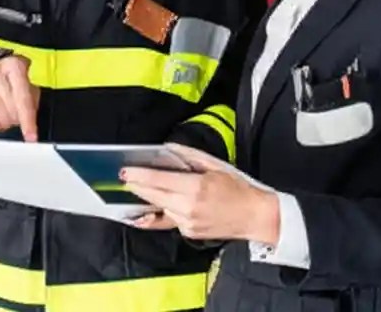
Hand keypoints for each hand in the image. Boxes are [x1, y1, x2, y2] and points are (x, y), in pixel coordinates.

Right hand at [0, 55, 38, 141]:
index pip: (23, 98)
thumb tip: (32, 119)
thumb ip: (34, 96)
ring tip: (7, 107)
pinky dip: (0, 122)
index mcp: (14, 66)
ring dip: (11, 120)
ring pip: (5, 121)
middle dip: (22, 117)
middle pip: (14, 113)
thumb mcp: (26, 79)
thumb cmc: (10, 79)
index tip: (31, 137)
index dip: (29, 120)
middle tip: (20, 107)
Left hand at [122, 147, 279, 242]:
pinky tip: (154, 205)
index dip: (138, 176)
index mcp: (195, 187)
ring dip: (149, 198)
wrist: (255, 217)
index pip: (158, 181)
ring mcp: (188, 223)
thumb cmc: (239, 189)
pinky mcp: (189, 232)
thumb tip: (168, 148)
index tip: (125, 171)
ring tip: (139, 188)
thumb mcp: (215, 165)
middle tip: (126, 178)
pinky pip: (169, 220)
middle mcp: (188, 207)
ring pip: (160, 208)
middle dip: (137, 187)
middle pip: (153, 196)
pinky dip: (162, 211)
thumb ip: (188, 155)